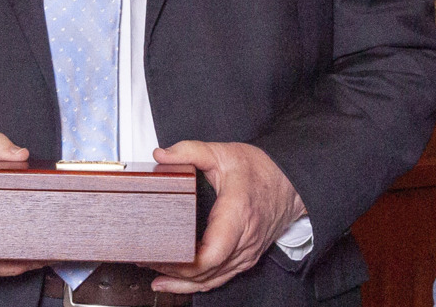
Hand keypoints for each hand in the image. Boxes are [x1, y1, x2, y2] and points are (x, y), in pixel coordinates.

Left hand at [144, 140, 306, 293]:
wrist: (291, 184)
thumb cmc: (261, 171)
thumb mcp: (223, 153)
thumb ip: (190, 151)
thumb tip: (162, 156)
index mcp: (237, 214)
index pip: (212, 253)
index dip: (186, 263)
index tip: (162, 256)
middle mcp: (244, 240)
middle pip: (207, 272)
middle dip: (174, 272)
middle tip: (144, 259)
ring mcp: (246, 254)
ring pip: (212, 281)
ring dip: (182, 283)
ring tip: (154, 275)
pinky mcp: (245, 258)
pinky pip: (219, 278)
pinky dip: (196, 284)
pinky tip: (175, 283)